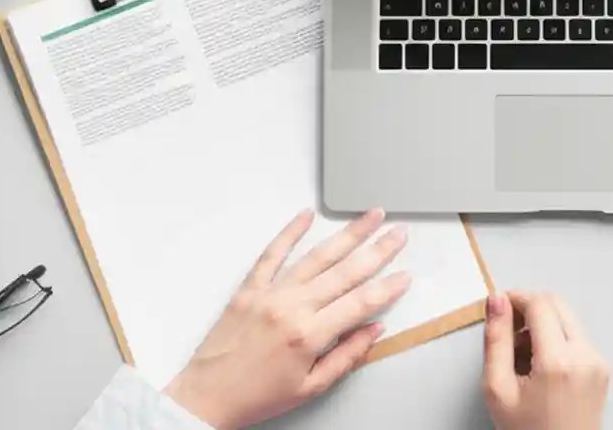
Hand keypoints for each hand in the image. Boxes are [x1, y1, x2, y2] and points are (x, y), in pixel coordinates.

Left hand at [165, 208, 410, 428]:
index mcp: (310, 335)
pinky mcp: (249, 289)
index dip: (387, 288)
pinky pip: (272, 254)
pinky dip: (290, 232)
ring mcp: (269, 294)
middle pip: (345, 272)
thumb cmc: (257, 397)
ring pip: (317, 256)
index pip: (361, 303)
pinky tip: (307, 215)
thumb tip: (374, 330)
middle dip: (377, 250)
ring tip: (369, 217)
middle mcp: (292, 308)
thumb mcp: (311, 387)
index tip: (405, 275)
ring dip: (347, 234)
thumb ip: (346, 356)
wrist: (206, 397)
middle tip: (399, 233)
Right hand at [482, 292, 609, 429]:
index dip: (516, 299)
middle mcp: (585, 356)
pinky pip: (577, 336)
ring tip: (522, 357)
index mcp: (559, 362)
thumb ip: (495, 340)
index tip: (500, 308)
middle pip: (557, 304)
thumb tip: (496, 303)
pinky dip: (555, 339)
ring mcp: (598, 362)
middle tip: (509, 332)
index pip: (540, 304)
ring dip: (542, 324)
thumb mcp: (497, 389)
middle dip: (529, 309)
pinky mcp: (602, 367)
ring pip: (567, 318)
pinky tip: (539, 366)